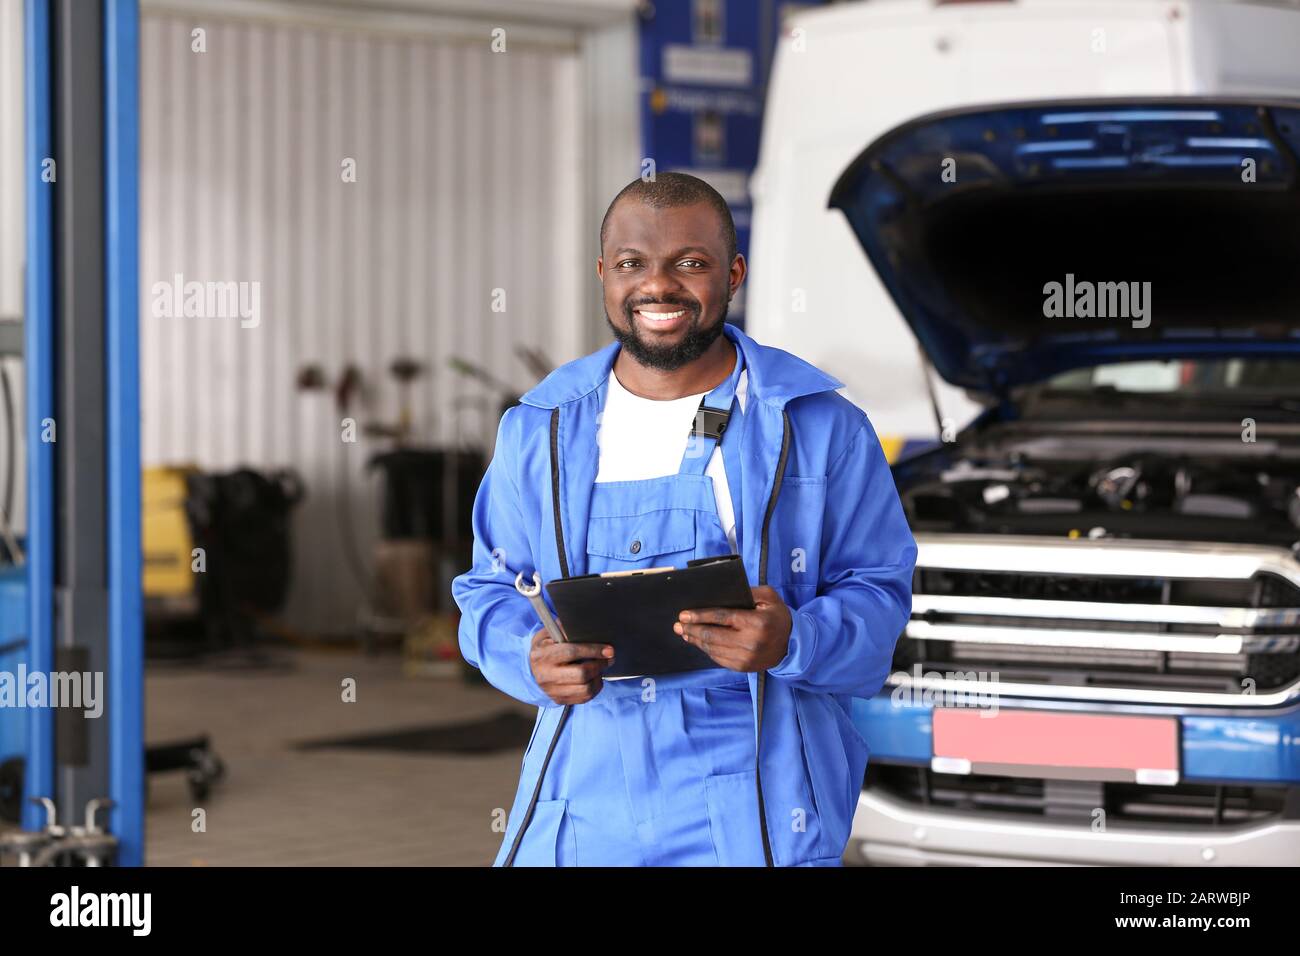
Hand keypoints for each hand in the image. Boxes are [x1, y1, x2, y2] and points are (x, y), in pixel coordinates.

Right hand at [528, 628, 613, 704]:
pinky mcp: (559, 700)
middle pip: (581, 674)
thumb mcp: (549, 633)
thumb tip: (583, 628)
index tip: (608, 650)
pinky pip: (584, 698)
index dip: (593, 650)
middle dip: (599, 665)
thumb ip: (564, 629)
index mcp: (543, 655)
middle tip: (608, 658)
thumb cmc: (545, 647)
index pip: (571, 652)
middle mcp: (546, 675)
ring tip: (601, 668)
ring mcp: (552, 690)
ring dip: (598, 677)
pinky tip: (595, 678)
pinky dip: (595, 688)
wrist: (531, 667)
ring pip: (585, 689)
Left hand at [673, 586, 791, 671]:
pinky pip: (718, 658)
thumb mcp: (768, 596)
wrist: (792, 643)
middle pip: (713, 635)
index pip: (721, 618)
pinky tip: (699, 642)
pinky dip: (706, 650)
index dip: (700, 616)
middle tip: (679, 625)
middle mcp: (750, 642)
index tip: (684, 615)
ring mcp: (746, 657)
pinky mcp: (743, 667)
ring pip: (713, 648)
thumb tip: (721, 593)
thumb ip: (747, 592)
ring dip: (696, 640)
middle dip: (692, 629)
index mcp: (756, 623)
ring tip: (685, 633)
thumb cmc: (777, 616)